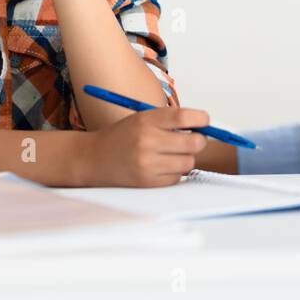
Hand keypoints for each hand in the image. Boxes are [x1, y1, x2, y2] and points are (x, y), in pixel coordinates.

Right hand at [77, 106, 210, 186]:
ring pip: (188, 162)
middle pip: (194, 142)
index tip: (204, 121)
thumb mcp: (143, 118)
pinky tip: (161, 166)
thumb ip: (171, 120)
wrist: (93, 158)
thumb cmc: (122, 136)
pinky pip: (177, 177)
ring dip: (186, 158)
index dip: (202, 119)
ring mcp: (147, 164)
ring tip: (172, 153)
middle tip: (194, 138)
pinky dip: (174, 172)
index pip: (185, 117)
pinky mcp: (148, 182)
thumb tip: (205, 126)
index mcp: (146, 120)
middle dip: (199, 140)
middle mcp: (147, 141)